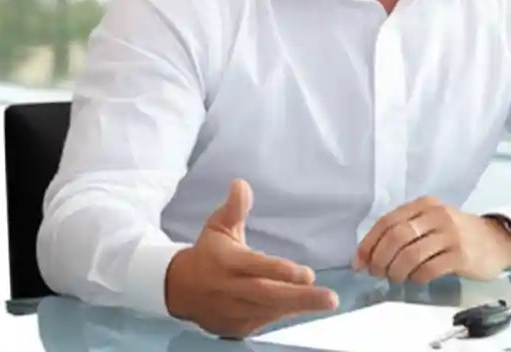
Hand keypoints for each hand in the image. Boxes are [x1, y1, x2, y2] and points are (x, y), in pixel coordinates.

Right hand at [165, 180, 338, 338]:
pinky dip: (284, 315)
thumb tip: (241, 184)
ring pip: (268, 311)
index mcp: (227, 262)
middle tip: (331, 298)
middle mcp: (230, 288)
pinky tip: (304, 306)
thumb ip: (234, 208)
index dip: (281, 271)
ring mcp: (232, 311)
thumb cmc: (209, 253)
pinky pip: (264, 322)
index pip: (256, 267)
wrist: (179, 290)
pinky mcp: (236, 327)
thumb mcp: (218, 226)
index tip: (309, 274)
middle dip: (300, 298)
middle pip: (267, 295)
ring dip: (298, 307)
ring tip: (326, 301)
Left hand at [353, 196, 510, 283]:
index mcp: (424, 205)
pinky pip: (428, 269)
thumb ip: (403, 232)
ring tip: (396, 278)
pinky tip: (417, 279)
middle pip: (396, 238)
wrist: (496, 241)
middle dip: (380, 260)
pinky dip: (416, 278)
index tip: (359, 262)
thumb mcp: (431, 223)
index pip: (388, 222)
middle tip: (377, 273)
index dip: (369, 244)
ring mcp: (450, 235)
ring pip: (410, 255)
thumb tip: (366, 256)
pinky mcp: (460, 255)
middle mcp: (437, 215)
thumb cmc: (456, 234)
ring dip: (396, 272)